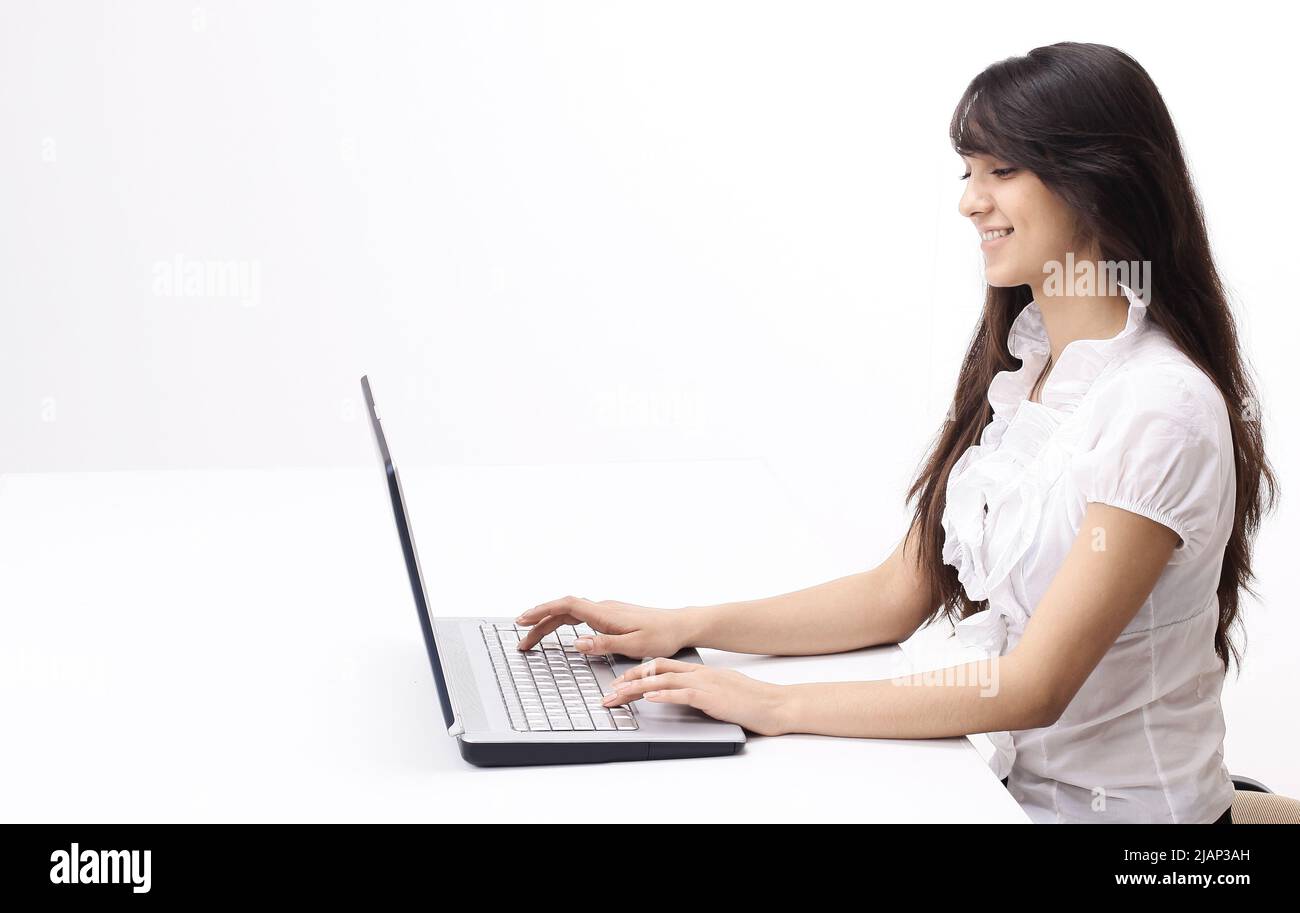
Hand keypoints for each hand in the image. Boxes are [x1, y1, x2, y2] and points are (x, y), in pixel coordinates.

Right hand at [514, 595, 696, 657]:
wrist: (680, 625)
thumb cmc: (662, 635)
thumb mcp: (634, 646)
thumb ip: (603, 644)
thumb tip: (576, 643)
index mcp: (605, 613)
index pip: (565, 606)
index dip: (542, 611)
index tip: (523, 619)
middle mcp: (603, 608)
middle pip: (562, 610)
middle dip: (538, 622)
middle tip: (521, 639)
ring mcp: (606, 610)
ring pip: (569, 613)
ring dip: (548, 623)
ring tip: (533, 637)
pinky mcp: (610, 615)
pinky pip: (578, 615)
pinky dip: (562, 621)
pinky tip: (558, 629)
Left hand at [604, 657, 792, 736]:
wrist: (774, 704)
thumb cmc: (750, 701)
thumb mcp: (720, 691)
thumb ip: (700, 691)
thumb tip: (682, 697)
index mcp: (700, 671)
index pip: (662, 665)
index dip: (638, 671)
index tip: (620, 680)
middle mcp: (699, 673)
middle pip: (655, 671)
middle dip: (629, 680)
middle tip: (609, 691)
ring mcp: (705, 683)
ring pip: (663, 680)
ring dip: (637, 687)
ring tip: (618, 694)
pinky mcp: (711, 696)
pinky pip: (682, 693)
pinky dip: (663, 694)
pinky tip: (648, 697)